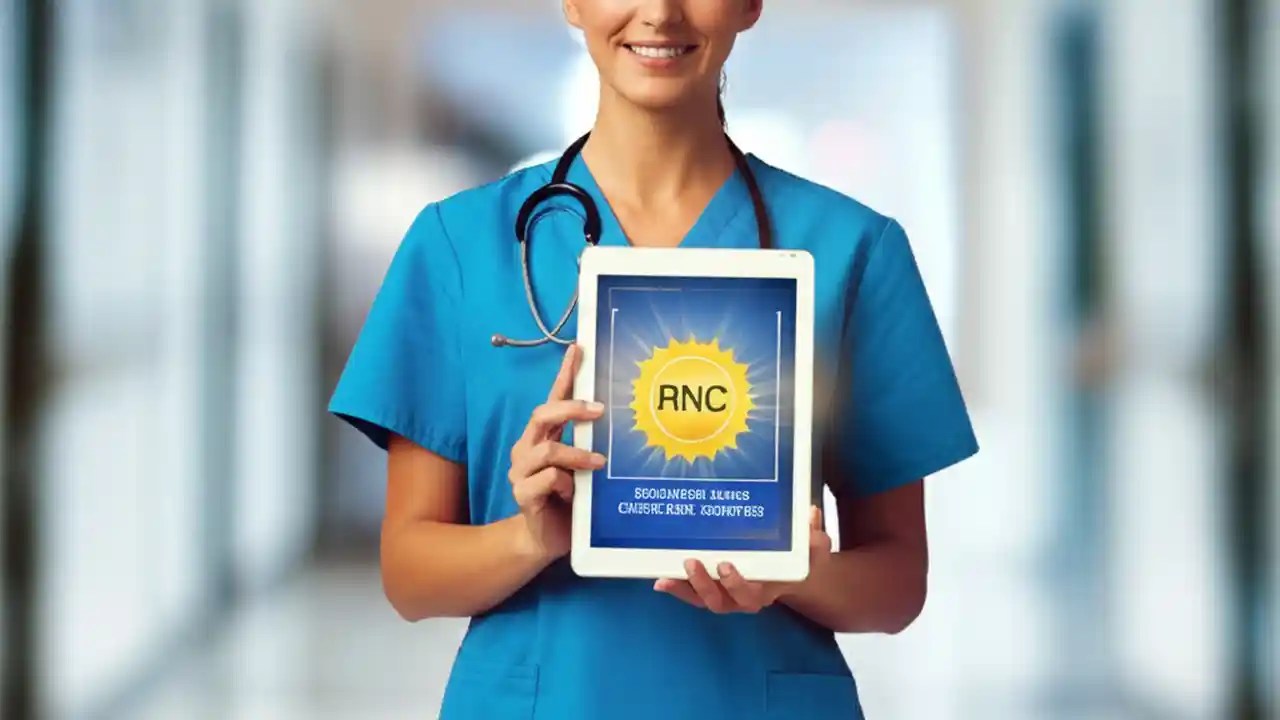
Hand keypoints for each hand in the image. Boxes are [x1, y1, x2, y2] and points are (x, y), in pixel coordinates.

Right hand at [509, 345, 605, 561]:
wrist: (545, 539)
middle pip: (543, 415)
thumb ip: (589, 446)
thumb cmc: (568, 500)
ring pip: (548, 449)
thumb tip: (618, 421)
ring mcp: (522, 470)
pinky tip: (574, 494)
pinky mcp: (523, 494)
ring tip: (598, 463)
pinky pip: (547, 479)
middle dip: (572, 408)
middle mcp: (527, 448)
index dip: (565, 374)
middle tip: (600, 410)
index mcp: (542, 436)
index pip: (553, 398)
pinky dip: (566, 483)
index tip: (579, 350)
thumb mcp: (581, 468)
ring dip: (577, 454)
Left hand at [654, 506, 832, 612]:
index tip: (726, 564)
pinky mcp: (713, 589)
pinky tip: (660, 580)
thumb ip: (814, 536)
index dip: (736, 583)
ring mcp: (726, 595)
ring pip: (702, 600)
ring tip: (665, 577)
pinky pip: (694, 594)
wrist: (795, 574)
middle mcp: (743, 598)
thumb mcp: (814, 550)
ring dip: (684, 589)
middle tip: (692, 562)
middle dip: (704, 585)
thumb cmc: (800, 560)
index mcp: (767, 590)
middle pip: (720, 602)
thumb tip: (810, 513)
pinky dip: (678, 589)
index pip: (750, 594)